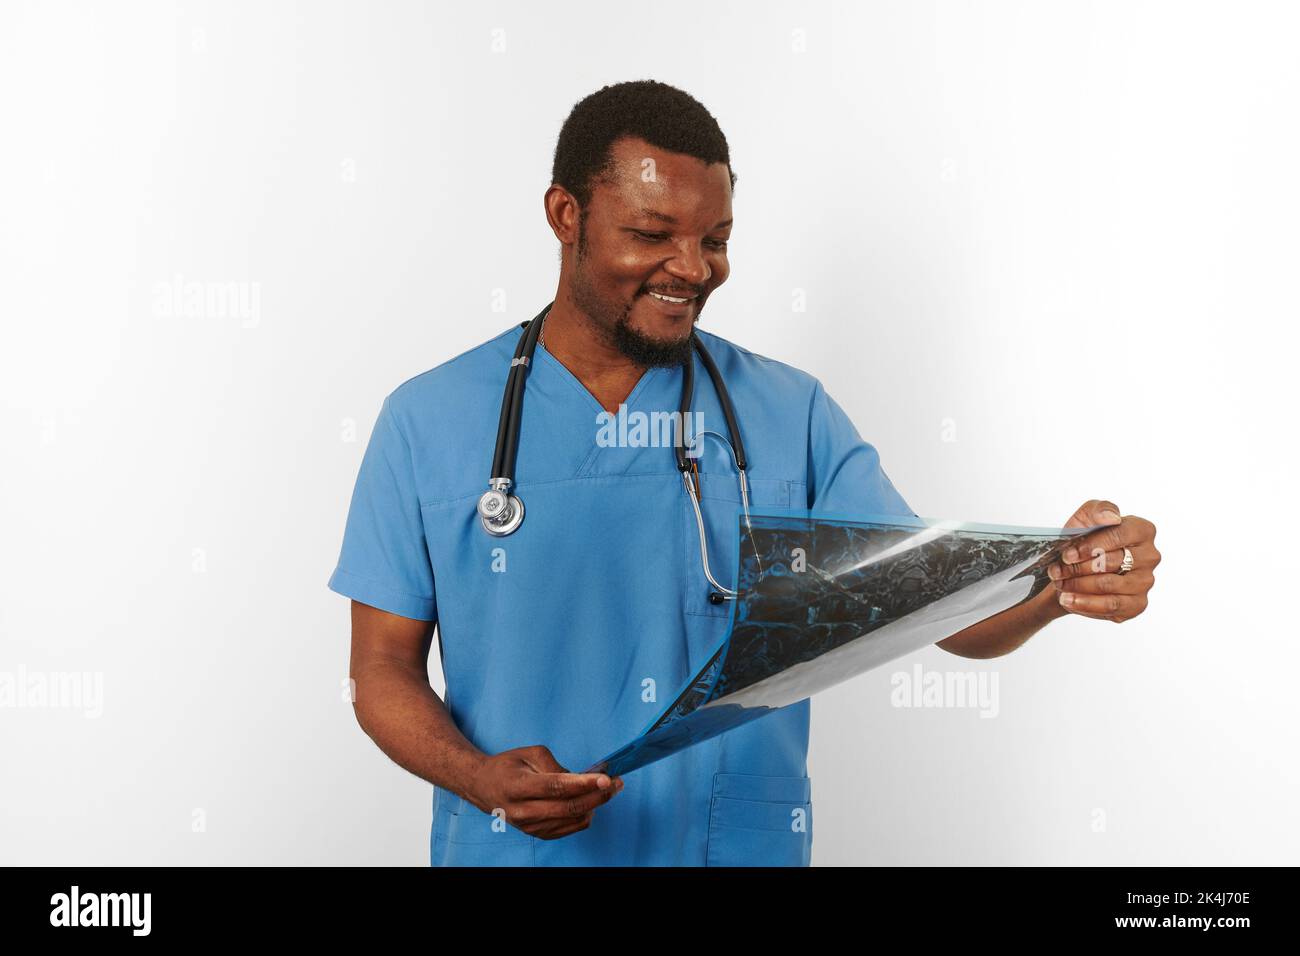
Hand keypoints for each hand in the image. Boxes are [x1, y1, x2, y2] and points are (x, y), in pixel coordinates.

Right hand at [468, 744, 623, 839]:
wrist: (483, 787)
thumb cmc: (508, 766)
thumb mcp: (530, 753)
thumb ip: (556, 766)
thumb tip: (581, 779)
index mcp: (518, 787)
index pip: (556, 787)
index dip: (583, 784)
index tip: (605, 778)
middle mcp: (523, 811)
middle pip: (568, 808)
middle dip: (598, 796)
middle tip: (616, 783)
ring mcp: (529, 826)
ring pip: (572, 820)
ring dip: (595, 805)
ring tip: (607, 790)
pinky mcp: (537, 834)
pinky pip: (569, 828)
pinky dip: (584, 815)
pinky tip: (590, 802)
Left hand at [1047, 499, 1159, 622]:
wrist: (1074, 570)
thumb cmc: (1083, 541)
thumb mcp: (1084, 518)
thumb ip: (1098, 509)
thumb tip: (1112, 518)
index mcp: (1142, 530)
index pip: (1119, 535)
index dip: (1090, 546)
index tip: (1067, 555)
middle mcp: (1150, 556)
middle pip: (1112, 562)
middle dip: (1078, 568)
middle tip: (1057, 571)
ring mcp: (1145, 581)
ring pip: (1109, 585)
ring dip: (1078, 586)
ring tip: (1059, 584)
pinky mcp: (1137, 604)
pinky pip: (1111, 606)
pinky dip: (1085, 604)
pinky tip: (1068, 600)